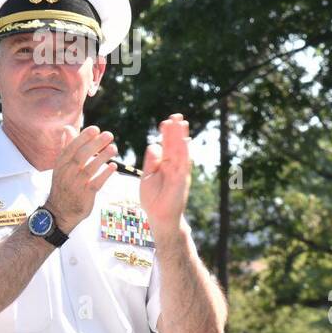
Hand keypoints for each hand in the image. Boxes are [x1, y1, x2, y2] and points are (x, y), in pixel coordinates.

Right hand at [45, 125, 117, 232]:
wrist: (59, 212)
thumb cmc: (63, 184)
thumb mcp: (61, 166)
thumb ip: (66, 147)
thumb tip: (68, 128)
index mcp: (61, 163)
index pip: (72, 147)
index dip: (84, 137)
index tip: (96, 129)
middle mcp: (67, 173)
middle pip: (81, 155)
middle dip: (95, 144)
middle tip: (109, 135)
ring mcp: (76, 185)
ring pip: (90, 168)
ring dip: (103, 157)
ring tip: (114, 148)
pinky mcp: (85, 196)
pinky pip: (96, 183)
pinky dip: (105, 174)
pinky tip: (113, 166)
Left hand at [140, 114, 191, 238]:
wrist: (159, 217)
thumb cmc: (153, 198)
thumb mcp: (147, 176)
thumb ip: (151, 161)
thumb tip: (154, 144)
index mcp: (164, 164)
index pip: (166, 145)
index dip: (166, 134)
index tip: (165, 122)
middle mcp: (173, 166)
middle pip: (174, 144)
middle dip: (175, 130)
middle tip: (176, 115)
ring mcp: (179, 172)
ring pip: (181, 150)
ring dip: (181, 136)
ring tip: (181, 122)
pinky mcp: (181, 179)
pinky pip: (184, 163)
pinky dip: (184, 151)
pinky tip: (184, 140)